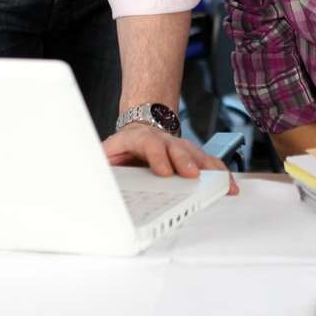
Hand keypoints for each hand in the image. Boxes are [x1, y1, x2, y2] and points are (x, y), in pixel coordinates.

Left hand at [102, 123, 239, 195]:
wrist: (139, 130)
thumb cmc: (122, 149)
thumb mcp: (105, 153)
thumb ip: (99, 164)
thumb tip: (87, 176)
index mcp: (139, 139)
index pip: (149, 144)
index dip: (158, 157)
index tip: (163, 171)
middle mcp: (163, 141)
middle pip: (177, 147)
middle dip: (185, 162)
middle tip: (191, 175)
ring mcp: (180, 147)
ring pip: (197, 154)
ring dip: (209, 169)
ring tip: (220, 183)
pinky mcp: (192, 157)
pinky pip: (208, 163)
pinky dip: (220, 174)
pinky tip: (228, 185)